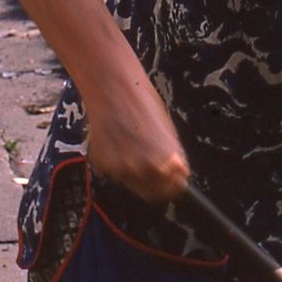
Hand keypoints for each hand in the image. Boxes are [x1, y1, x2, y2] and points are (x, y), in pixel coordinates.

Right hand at [84, 80, 189, 207]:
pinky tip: (117, 142)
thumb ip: (173, 155)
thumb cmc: (143, 102)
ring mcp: (119, 170)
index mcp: (163, 163)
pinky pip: (114, 172)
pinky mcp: (102, 164)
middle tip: (152, 163)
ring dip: (134, 172)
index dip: (173, 185)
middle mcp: (142, 171)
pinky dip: (116, 163)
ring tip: (132, 145)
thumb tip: (179, 172)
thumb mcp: (167, 130)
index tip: (172, 179)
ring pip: (132, 183)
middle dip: (154, 182)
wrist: (112, 88)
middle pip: (151, 193)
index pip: (171, 191)